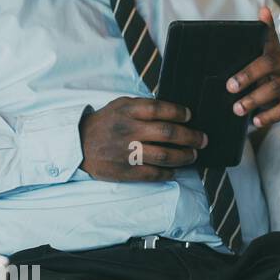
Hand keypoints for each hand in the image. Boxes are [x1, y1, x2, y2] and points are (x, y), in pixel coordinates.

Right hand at [79, 97, 206, 181]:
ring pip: (164, 156)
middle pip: (168, 133)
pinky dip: (168, 173)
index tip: (190, 116)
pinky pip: (153, 174)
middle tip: (203, 140)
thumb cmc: (106, 122)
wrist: (76, 144)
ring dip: (184, 156)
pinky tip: (175, 170)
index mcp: (127, 111)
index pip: (160, 109)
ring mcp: (126, 152)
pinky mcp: (123, 171)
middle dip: (191, 137)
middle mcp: (128, 130)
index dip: (179, 112)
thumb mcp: (120, 105)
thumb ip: (144, 106)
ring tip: (193, 155)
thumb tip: (175, 112)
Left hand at [226, 6, 279, 127]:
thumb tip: (262, 12)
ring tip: (237, 108)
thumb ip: (264, 45)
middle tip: (230, 86)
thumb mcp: (275, 64)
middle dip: (248, 74)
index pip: (271, 39)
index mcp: (278, 56)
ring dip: (253, 99)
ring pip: (274, 89)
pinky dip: (268, 116)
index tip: (262, 12)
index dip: (267, 26)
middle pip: (269, 64)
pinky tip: (256, 121)